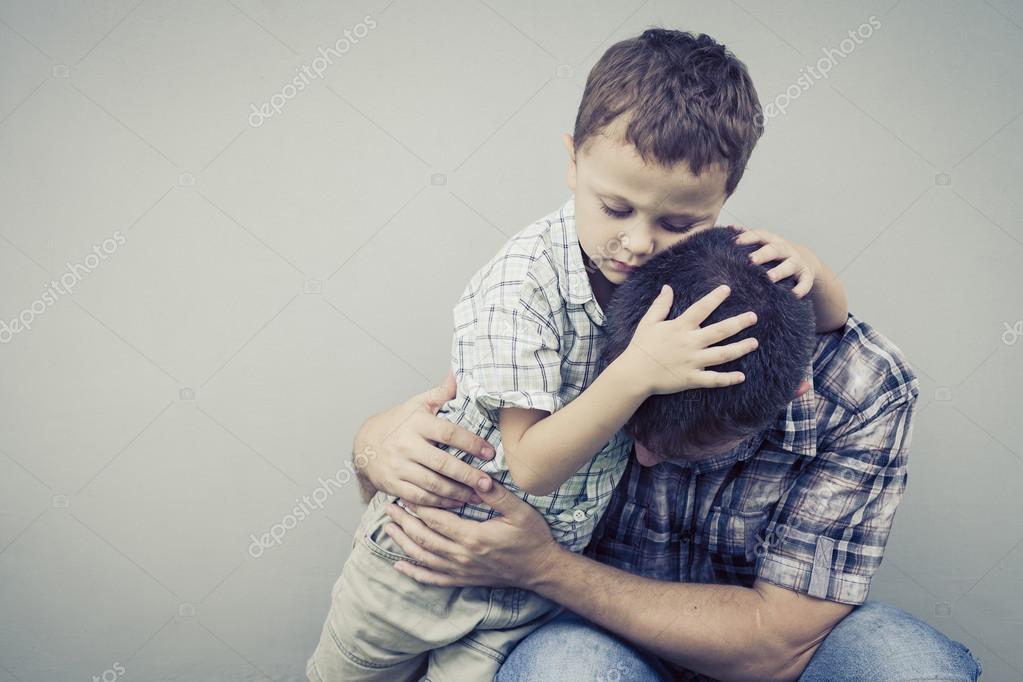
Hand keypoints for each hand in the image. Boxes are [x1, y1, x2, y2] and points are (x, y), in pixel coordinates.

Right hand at [353, 368, 496, 507]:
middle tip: (489, 484)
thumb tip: (459, 372)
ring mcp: (398, 467)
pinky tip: (457, 503)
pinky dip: (440, 503)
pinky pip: (421, 498)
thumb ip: (442, 392)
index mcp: (416, 423)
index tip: (490, 453)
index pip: (449, 433)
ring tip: (478, 496)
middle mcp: (406, 445)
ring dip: (458, 493)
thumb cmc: (399, 422)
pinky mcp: (393, 485)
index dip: (471, 444)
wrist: (365, 444)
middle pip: (443, 464)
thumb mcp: (418, 404)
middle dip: (468, 475)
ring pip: (433, 484)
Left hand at [380, 478, 562, 589]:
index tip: (403, 494)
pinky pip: (433, 579)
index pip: (436, 520)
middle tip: (388, 508)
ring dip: (403, 543)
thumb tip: (479, 478)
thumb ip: (497, 495)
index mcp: (472, 537)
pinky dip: (414, 573)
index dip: (417, 507)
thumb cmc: (531, 537)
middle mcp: (462, 556)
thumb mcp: (519, 511)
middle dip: (404, 522)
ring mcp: (461, 570)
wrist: (540, 568)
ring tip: (389, 529)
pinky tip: (400, 566)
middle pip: (423, 538)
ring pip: (423, 558)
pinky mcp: (463, 580)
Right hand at [619, 284, 759, 395]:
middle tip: (754, 316)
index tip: (727, 289)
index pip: (701, 309)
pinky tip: (741, 376)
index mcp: (679, 327)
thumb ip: (660, 305)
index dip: (714, 298)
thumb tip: (667, 287)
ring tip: (754, 343)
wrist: (633, 374)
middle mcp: (690, 343)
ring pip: (722, 354)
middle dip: (739, 323)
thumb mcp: (648, 322)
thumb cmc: (640, 347)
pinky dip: (728, 379)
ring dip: (740, 348)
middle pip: (720, 331)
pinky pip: (713, 379)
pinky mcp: (691, 379)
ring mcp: (692, 362)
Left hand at [732, 226, 818, 297]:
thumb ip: (749, 236)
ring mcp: (797, 262)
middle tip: (751, 260)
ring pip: (790, 265)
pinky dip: (801, 288)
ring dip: (780, 271)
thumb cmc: (776, 253)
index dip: (749, 237)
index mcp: (773, 241)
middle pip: (774, 250)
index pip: (760, 235)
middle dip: (763, 254)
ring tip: (770, 278)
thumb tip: (730, 227)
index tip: (735, 242)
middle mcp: (786, 250)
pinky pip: (805, 282)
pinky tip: (794, 295)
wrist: (805, 260)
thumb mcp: (765, 242)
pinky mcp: (807, 276)